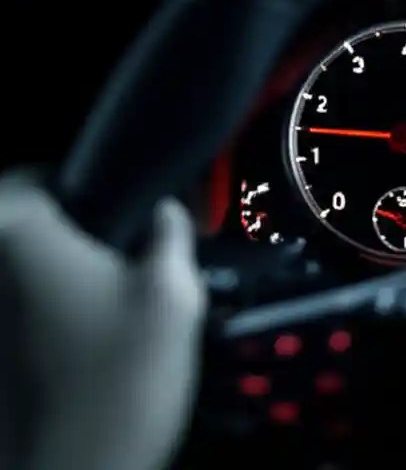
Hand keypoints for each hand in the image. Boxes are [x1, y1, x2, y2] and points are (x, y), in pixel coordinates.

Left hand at [0, 172, 204, 469]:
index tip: (116, 200)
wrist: (84, 462)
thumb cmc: (123, 377)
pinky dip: (47, 313)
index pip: (34, 176)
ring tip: (108, 303)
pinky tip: (89, 338)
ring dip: (58, 276)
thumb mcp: (173, 293)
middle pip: (27, 225)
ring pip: (25, 272)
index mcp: (23, 234)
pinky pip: (21, 309)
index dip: (81, 182)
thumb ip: (169, 237)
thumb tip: (166, 213)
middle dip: (71, 234)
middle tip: (120, 255)